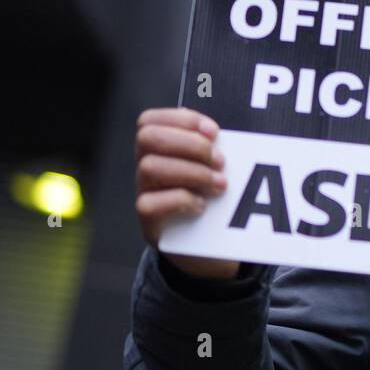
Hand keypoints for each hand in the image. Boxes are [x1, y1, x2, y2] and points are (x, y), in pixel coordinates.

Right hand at [135, 107, 238, 279]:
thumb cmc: (213, 201)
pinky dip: (181, 200)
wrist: (208, 249)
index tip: (215, 132)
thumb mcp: (212, 171)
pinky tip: (202, 206)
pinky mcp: (148, 222)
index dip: (182, 120)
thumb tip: (225, 137)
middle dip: (190, 144)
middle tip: (220, 161)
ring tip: (220, 185)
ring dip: (193, 172)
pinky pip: (149, 204)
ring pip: (149, 167)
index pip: (150, 121)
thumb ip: (212, 150)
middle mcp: (145, 169)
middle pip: (148, 137)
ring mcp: (144, 194)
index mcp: (159, 150)